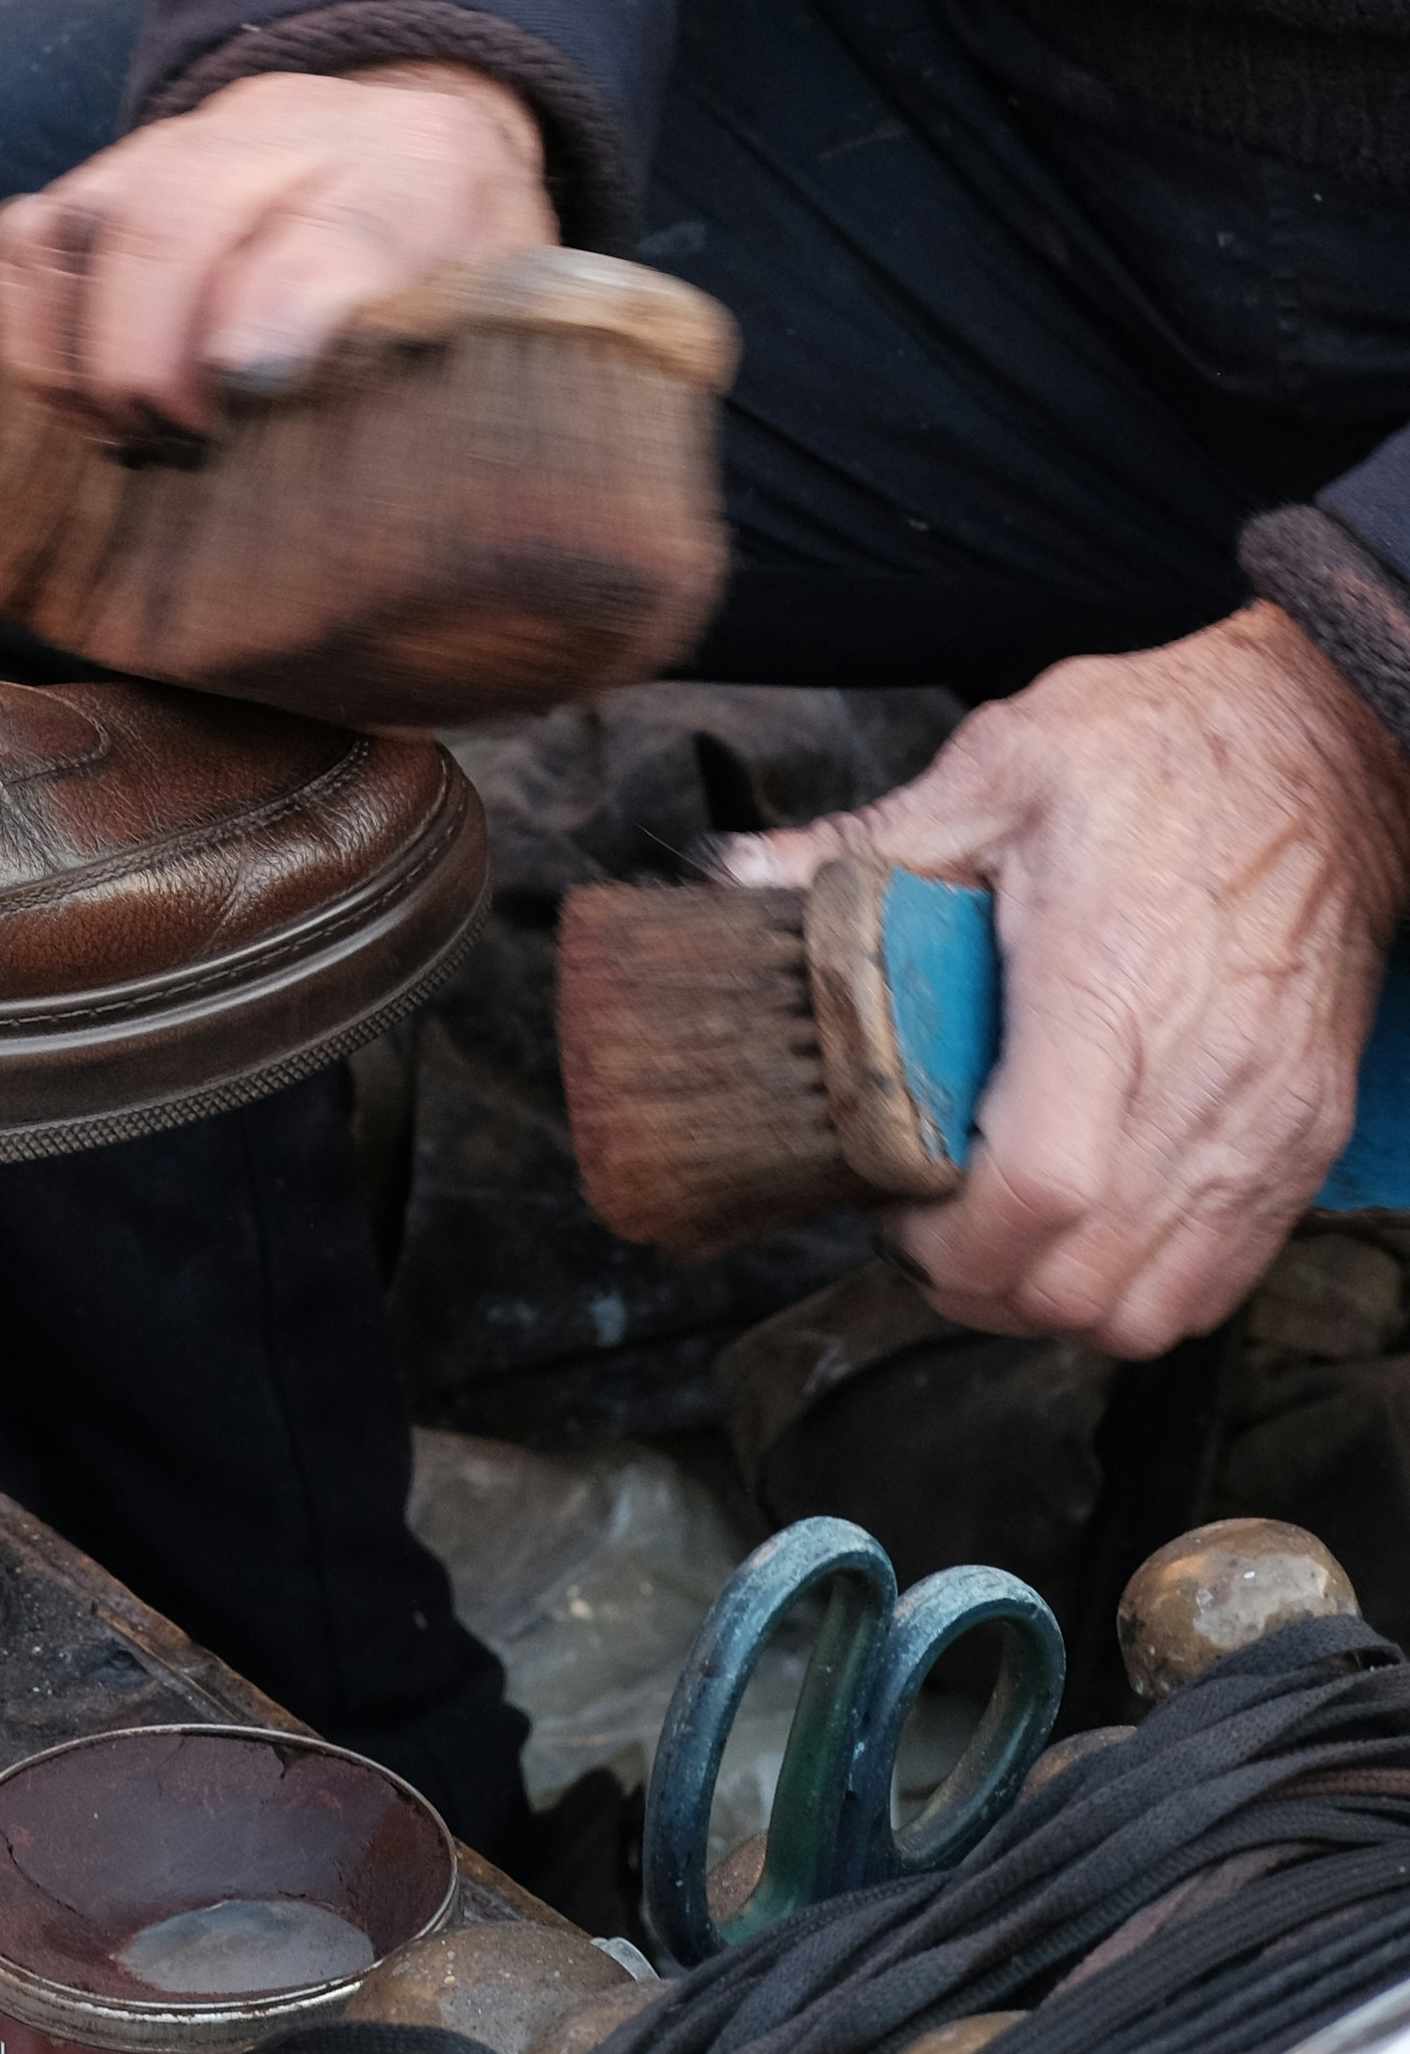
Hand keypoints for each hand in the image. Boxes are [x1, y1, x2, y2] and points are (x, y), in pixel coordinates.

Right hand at [0, 62, 557, 434]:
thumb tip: (407, 530)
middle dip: (159, 354)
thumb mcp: (506, 317)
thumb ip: (469, 379)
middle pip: (180, 211)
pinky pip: (24, 241)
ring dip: (88, 354)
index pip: (352, 222)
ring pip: (88, 223)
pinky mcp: (106, 174)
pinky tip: (81, 403)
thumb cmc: (459, 269)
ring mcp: (184, 139)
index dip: (287, 303)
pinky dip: (31, 333)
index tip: (249, 385)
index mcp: (424, 171)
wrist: (417, 137)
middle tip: (190, 446)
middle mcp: (295, 131)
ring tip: (131, 437)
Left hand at [716, 604, 1409, 1353]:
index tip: (895, 1217)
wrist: (1321, 747)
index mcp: (1101, 978)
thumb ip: (860, 845)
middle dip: (983, 1290)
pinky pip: (1225, 1277)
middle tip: (927, 1232)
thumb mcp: (994, 768)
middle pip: (1087, 1281)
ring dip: (1060, 1300)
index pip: (1038, 1189)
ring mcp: (1266, 1116)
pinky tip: (1089, 1224)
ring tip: (1002, 1235)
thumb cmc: (1157, 753)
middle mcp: (1199, 1068)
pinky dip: (1145, 1285)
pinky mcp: (1307, 1134)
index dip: (950, 1247)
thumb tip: (731, 875)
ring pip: (1157, 1306)